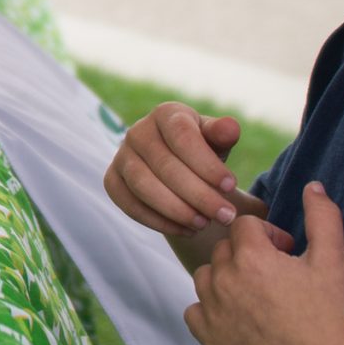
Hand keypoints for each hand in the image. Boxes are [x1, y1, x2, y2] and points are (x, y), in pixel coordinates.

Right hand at [106, 99, 258, 235]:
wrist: (178, 168)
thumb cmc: (202, 152)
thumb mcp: (217, 141)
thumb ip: (224, 134)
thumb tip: (230, 128)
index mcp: (166, 114)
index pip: (182, 137)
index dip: (207, 164)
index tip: (231, 187)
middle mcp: (138, 131)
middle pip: (164, 165)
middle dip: (199, 195)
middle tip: (225, 216)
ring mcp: (121, 156)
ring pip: (143, 186)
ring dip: (176, 210)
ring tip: (204, 224)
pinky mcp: (112, 181)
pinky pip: (129, 204)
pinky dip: (158, 222)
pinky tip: (186, 230)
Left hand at [186, 180, 343, 344]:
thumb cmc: (329, 311)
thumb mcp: (332, 258)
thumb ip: (323, 216)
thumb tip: (313, 185)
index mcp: (250, 255)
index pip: (243, 225)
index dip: (268, 236)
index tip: (287, 254)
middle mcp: (223, 279)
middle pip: (224, 248)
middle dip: (247, 255)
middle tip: (276, 276)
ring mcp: (212, 309)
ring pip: (205, 276)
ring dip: (225, 278)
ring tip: (255, 295)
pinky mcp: (207, 336)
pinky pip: (193, 310)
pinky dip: (209, 310)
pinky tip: (235, 317)